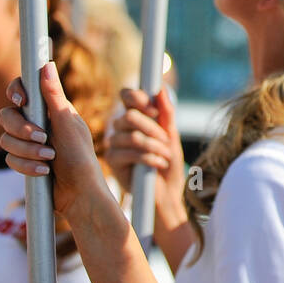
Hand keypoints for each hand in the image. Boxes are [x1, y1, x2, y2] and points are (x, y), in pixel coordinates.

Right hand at [0, 63, 111, 220]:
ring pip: (5, 139)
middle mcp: (36, 122)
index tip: (22, 102)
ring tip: (49, 158)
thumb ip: (54, 95)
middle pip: (6, 115)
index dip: (16, 91)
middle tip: (41, 136)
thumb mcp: (68, 124)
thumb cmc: (80, 157)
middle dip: (21, 128)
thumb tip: (46, 65)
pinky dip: (26, 166)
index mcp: (49, 108)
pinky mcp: (23, 160)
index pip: (22, 89)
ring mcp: (28, 142)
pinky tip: (44, 172)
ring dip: (27, 150)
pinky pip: (9, 159)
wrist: (80, 194)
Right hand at [106, 86, 184, 218]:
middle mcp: (120, 129)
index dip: (138, 98)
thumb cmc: (169, 163)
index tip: (155, 111)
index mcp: (134, 117)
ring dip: (154, 146)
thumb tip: (161, 89)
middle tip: (166, 141)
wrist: (168, 193)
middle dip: (152, 129)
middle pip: (128, 117)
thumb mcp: (171, 134)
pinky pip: (129, 153)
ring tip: (165, 156)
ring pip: (131, 136)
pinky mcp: (112, 162)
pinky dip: (149, 158)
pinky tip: (158, 164)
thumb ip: (166, 112)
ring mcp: (114, 145)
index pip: (126, 96)